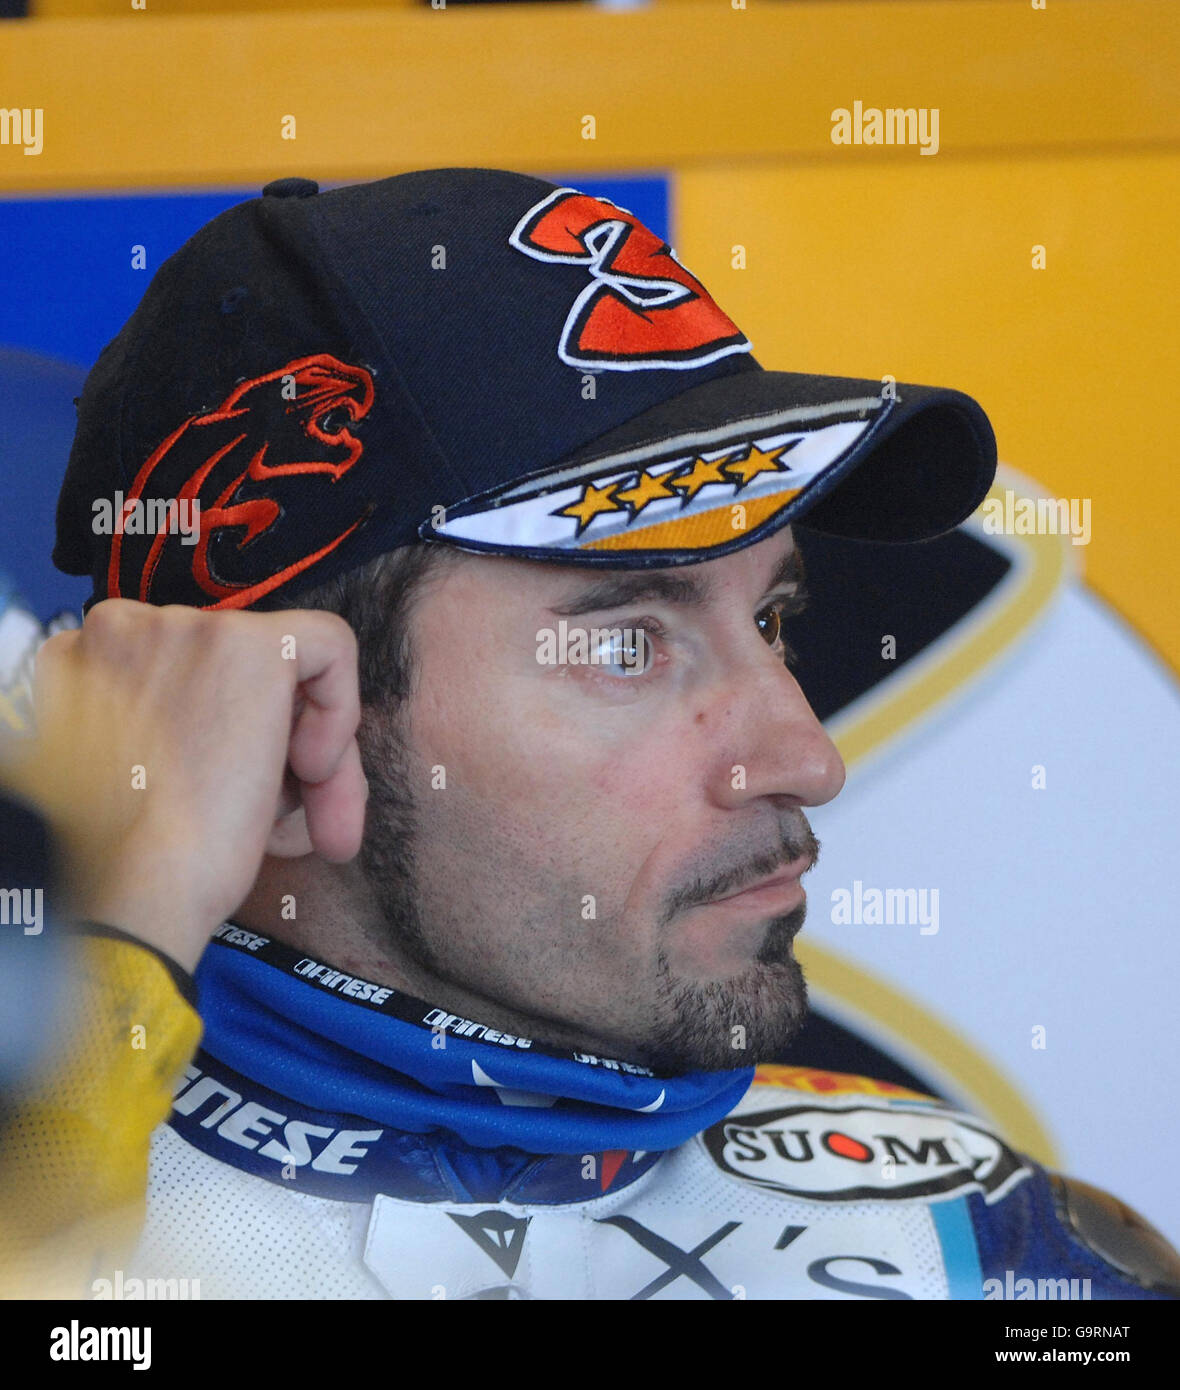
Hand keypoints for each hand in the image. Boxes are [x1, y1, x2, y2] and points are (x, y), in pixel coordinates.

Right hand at [0, 599, 365, 971]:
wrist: (140, 889)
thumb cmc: (141, 858)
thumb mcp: (145, 768)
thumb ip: (180, 721)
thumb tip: (257, 723)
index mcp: (87, 656)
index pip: (191, 672)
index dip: (230, 731)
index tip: (240, 792)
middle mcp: (126, 626)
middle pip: (239, 671)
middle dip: (276, 745)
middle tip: (293, 818)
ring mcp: (185, 626)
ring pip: (285, 671)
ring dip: (304, 747)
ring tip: (299, 814)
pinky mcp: (249, 643)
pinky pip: (332, 646)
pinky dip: (340, 707)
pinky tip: (313, 768)